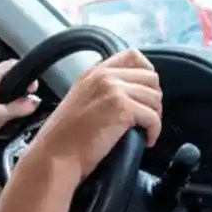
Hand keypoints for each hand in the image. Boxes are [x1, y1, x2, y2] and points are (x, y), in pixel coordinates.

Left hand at [0, 60, 39, 146]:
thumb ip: (19, 108)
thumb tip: (35, 101)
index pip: (10, 65)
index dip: (25, 72)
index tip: (34, 86)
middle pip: (6, 77)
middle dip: (20, 86)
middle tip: (29, 98)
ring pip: (0, 89)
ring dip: (12, 96)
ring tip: (21, 108)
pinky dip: (3, 104)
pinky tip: (6, 115)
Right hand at [18, 49, 161, 187]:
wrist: (56, 155)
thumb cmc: (66, 137)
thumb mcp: (81, 100)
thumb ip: (102, 90)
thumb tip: (130, 94)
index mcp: (94, 72)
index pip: (133, 55)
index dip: (146, 73)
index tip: (146, 93)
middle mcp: (104, 76)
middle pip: (150, 76)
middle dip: (153, 98)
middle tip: (146, 118)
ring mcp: (113, 90)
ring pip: (154, 97)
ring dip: (155, 116)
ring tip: (145, 130)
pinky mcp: (122, 108)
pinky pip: (153, 117)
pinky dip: (154, 131)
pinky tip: (146, 141)